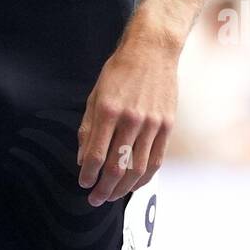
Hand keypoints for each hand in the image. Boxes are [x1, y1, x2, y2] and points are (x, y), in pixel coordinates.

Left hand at [77, 35, 177, 205]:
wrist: (153, 50)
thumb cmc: (120, 70)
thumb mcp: (95, 94)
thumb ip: (88, 128)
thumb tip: (82, 158)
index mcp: (109, 110)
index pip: (96, 154)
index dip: (88, 175)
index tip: (83, 184)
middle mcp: (131, 119)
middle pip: (117, 167)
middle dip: (104, 188)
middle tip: (95, 199)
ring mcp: (152, 123)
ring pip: (138, 168)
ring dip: (123, 188)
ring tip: (113, 196)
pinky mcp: (167, 125)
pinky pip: (156, 160)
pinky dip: (144, 177)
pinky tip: (133, 185)